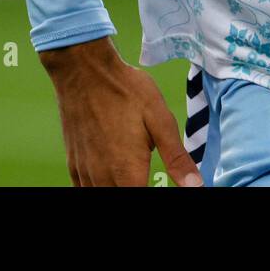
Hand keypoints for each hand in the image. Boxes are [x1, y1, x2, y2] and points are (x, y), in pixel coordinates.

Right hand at [40, 36, 203, 186]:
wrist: (84, 71)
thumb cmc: (126, 91)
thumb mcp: (159, 119)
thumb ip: (176, 158)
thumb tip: (196, 185)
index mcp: (128, 174)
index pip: (143, 200)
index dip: (155, 190)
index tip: (159, 181)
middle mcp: (104, 180)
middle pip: (122, 199)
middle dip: (140, 187)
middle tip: (150, 176)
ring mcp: (85, 174)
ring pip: (104, 196)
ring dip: (120, 188)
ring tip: (132, 173)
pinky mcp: (73, 165)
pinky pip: (85, 189)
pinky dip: (100, 186)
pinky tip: (111, 175)